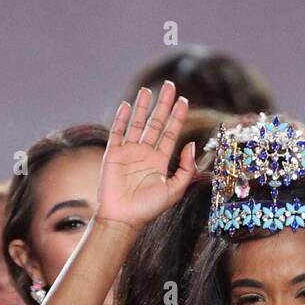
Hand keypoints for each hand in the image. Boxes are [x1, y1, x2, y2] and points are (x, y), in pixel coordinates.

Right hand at [96, 81, 196, 229]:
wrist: (124, 218)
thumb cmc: (149, 208)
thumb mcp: (174, 189)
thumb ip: (185, 168)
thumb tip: (191, 145)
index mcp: (160, 161)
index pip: (171, 133)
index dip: (177, 117)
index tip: (184, 100)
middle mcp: (145, 153)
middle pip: (156, 123)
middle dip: (163, 104)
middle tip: (170, 85)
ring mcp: (129, 152)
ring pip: (137, 124)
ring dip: (143, 107)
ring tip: (148, 90)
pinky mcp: (114, 153)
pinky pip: (117, 132)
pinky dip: (120, 118)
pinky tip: (126, 105)